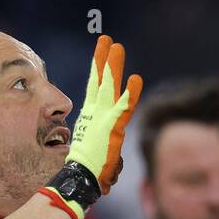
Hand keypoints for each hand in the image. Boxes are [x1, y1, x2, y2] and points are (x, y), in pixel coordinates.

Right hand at [67, 34, 142, 193]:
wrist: (82, 179)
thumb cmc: (90, 171)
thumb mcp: (99, 155)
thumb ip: (106, 154)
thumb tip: (109, 171)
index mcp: (92, 116)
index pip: (95, 87)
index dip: (98, 68)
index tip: (101, 51)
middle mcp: (96, 113)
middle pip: (100, 81)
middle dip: (103, 59)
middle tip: (106, 39)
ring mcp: (104, 118)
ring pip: (109, 87)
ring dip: (113, 66)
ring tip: (116, 46)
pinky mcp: (113, 127)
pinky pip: (125, 107)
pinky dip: (131, 93)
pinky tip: (136, 78)